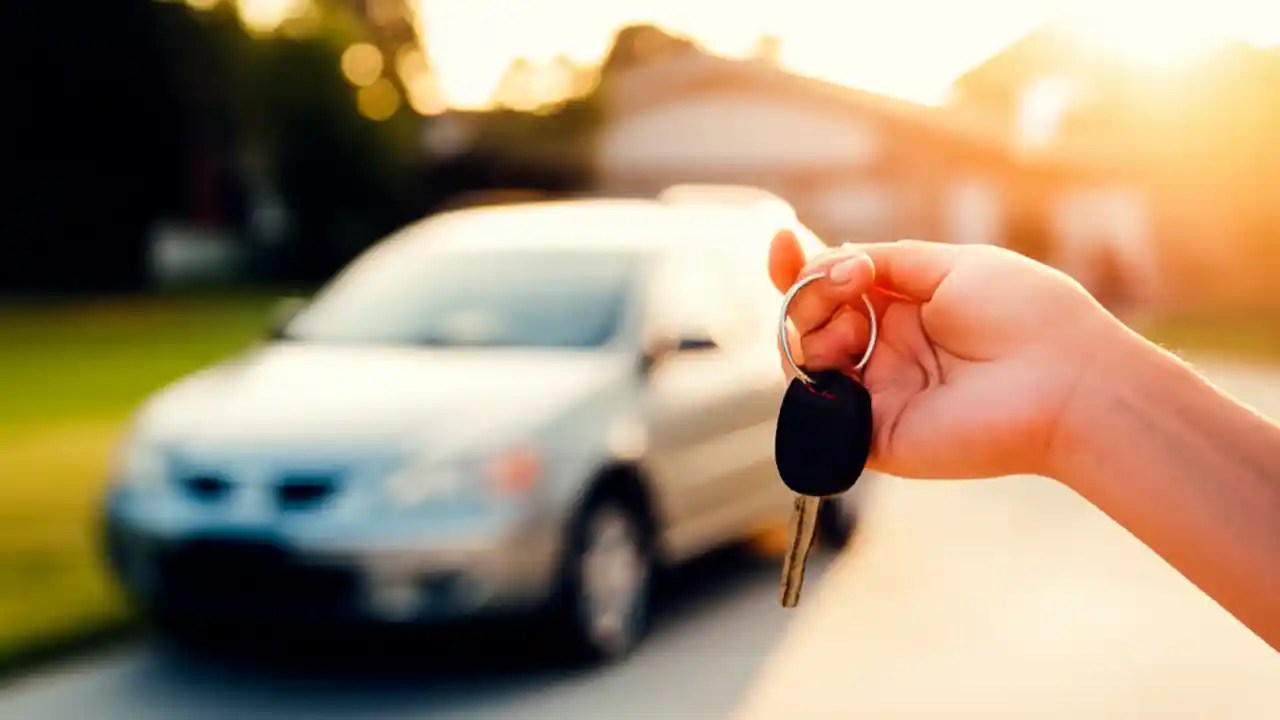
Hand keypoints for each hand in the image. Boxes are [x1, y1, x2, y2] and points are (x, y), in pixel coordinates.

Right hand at [769, 231, 1127, 479]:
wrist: (1066, 380)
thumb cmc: (1026, 315)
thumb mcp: (950, 265)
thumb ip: (884, 261)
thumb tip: (831, 261)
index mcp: (906, 311)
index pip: (834, 290)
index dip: (801, 268)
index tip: (782, 239)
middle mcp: (885, 352)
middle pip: (808, 319)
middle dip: (809, 290)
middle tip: (847, 281)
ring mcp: (875, 393)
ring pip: (802, 357)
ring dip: (812, 323)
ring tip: (852, 318)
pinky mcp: (870, 434)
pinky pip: (815, 406)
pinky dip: (811, 371)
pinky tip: (844, 348)